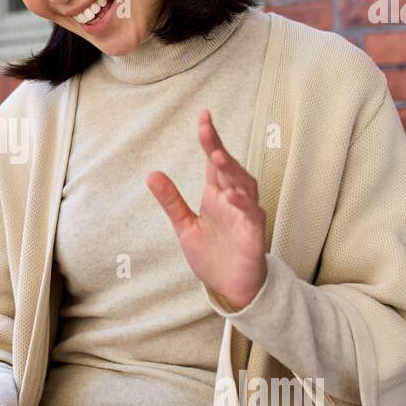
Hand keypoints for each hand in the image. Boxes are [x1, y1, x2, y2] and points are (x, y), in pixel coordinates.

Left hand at [146, 109, 265, 311]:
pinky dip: (243, 204)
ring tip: (217, 156)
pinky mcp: (253, 234)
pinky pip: (251, 215)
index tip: (203, 117)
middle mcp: (233, 200)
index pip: (214, 162)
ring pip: (244, 186)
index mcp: (216, 196)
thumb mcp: (184, 226)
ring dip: (232, 171)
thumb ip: (171, 201)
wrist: (230, 287)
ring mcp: (245, 216)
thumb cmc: (213, 255)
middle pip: (229, 168)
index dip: (210, 140)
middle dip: (218, 148)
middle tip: (206, 130)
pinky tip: (231, 195)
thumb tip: (151, 174)